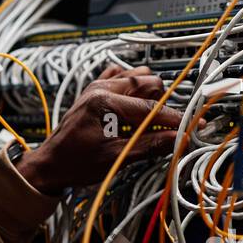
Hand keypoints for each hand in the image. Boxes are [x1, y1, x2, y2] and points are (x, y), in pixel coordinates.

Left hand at [17, 65, 182, 195]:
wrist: (49, 165)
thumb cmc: (75, 164)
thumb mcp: (115, 158)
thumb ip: (149, 146)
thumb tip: (179, 139)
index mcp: (105, 102)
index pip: (151, 107)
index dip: (175, 118)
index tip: (193, 126)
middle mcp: (102, 88)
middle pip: (149, 83)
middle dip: (162, 106)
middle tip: (165, 129)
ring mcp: (97, 87)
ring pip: (138, 77)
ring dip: (149, 95)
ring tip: (146, 121)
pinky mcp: (94, 91)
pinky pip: (121, 77)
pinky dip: (133, 88)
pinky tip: (133, 107)